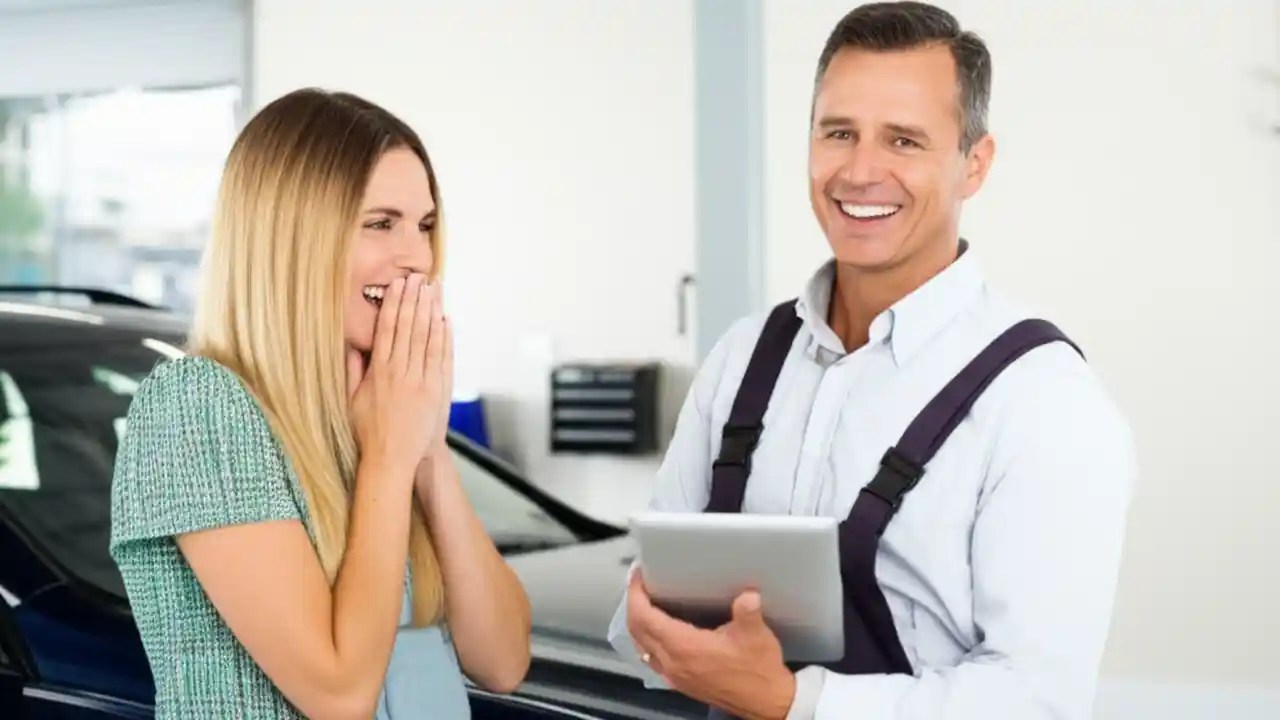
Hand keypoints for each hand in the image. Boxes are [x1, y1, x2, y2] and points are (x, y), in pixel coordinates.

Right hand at [347, 274, 449, 475]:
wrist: (392, 458)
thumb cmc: (368, 430)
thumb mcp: (351, 398)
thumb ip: (353, 369)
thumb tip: (352, 343)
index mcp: (379, 371)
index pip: (388, 329)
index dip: (394, 304)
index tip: (398, 285)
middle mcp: (401, 371)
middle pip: (409, 327)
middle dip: (414, 300)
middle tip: (419, 277)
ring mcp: (420, 380)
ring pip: (427, 338)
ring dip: (431, 311)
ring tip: (434, 289)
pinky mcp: (435, 391)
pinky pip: (441, 358)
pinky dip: (444, 337)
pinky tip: (445, 319)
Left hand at [627, 570, 795, 719]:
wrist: (766, 702)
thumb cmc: (758, 669)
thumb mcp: (756, 635)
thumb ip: (748, 611)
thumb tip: (748, 593)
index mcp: (684, 647)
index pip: (644, 618)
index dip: (635, 594)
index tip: (638, 575)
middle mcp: (672, 662)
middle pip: (637, 630)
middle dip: (633, 604)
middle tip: (640, 583)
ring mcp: (674, 675)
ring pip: (641, 646)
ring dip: (638, 623)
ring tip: (645, 602)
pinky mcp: (680, 682)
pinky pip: (651, 658)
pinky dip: (646, 640)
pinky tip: (658, 631)